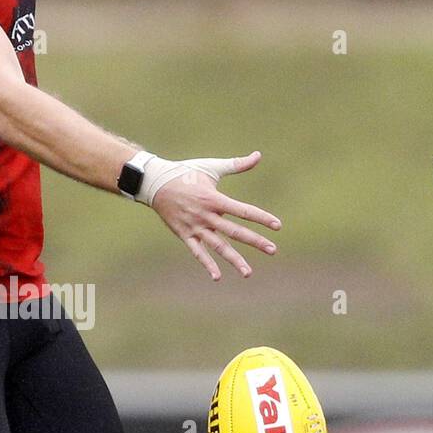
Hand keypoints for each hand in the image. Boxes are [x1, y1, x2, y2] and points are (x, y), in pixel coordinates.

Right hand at [151, 151, 281, 279]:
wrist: (154, 183)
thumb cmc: (185, 172)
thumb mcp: (211, 167)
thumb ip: (236, 164)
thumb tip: (258, 155)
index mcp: (214, 199)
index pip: (243, 210)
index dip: (261, 218)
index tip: (277, 226)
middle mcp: (206, 215)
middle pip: (234, 231)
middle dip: (255, 241)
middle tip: (273, 250)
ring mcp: (195, 227)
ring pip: (218, 246)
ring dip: (234, 259)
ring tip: (248, 273)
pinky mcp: (184, 234)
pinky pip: (197, 252)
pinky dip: (207, 264)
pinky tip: (217, 277)